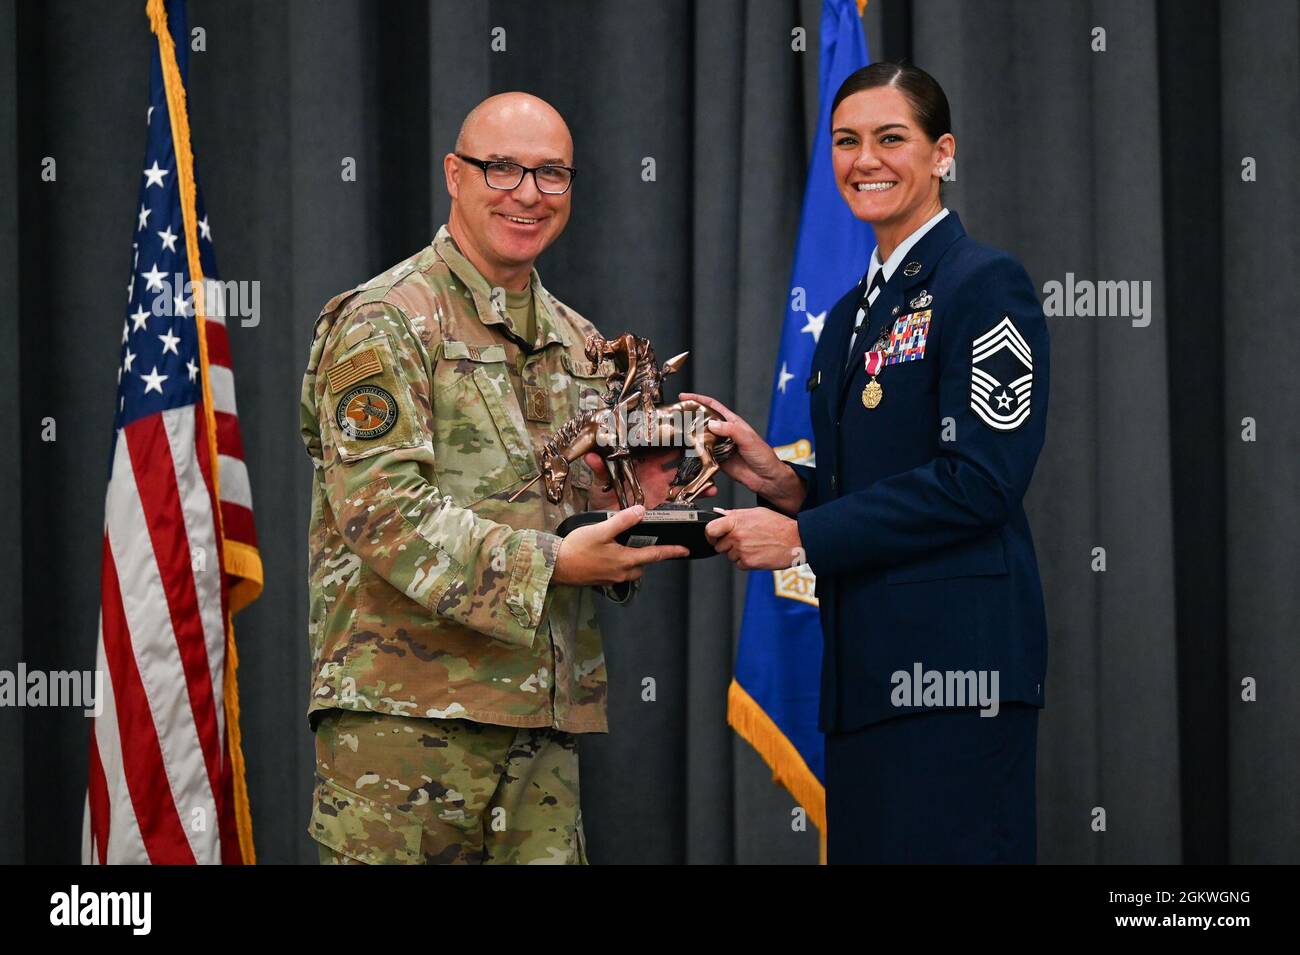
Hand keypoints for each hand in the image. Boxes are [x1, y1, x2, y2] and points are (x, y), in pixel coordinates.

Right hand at [553, 505, 689, 585]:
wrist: (554, 566)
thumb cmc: (577, 548)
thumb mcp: (600, 530)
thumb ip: (622, 521)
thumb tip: (642, 511)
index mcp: (625, 560)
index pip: (655, 555)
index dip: (672, 552)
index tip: (685, 550)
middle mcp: (621, 573)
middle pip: (643, 566)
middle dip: (648, 556)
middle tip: (646, 542)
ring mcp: (610, 579)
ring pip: (630, 571)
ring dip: (633, 561)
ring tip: (625, 546)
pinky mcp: (600, 581)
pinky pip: (617, 573)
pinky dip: (619, 565)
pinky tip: (608, 555)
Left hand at [583, 448, 717, 510]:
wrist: (606, 522)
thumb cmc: (602, 497)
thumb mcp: (599, 482)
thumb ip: (599, 469)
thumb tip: (591, 456)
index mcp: (640, 462)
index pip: (657, 445)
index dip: (669, 436)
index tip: (682, 428)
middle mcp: (654, 472)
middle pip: (677, 458)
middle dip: (692, 452)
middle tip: (706, 446)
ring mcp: (662, 486)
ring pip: (685, 476)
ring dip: (699, 474)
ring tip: (712, 474)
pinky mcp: (666, 501)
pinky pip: (684, 496)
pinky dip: (699, 493)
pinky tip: (708, 491)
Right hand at [678, 392, 805, 513]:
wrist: (767, 478)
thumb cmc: (763, 456)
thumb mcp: (748, 439)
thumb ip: (731, 430)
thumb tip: (712, 423)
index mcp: (732, 423)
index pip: (712, 406)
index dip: (698, 400)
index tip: (684, 397)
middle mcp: (724, 433)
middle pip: (703, 421)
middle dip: (689, 417)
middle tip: (675, 417)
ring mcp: (719, 446)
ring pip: (701, 438)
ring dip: (690, 436)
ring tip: (677, 434)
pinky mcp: (717, 460)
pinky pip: (703, 455)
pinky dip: (694, 453)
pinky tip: (686, 452)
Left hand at [704, 506, 804, 570]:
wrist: (796, 540)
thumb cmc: (779, 525)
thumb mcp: (756, 512)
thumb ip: (736, 515)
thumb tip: (721, 516)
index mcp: (736, 521)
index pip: (710, 529)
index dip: (710, 535)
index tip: (713, 537)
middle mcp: (737, 535)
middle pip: (719, 546)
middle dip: (727, 544)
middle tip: (743, 540)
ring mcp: (742, 550)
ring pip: (729, 556)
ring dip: (738, 553)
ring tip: (754, 545)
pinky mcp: (748, 562)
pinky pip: (739, 564)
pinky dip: (746, 561)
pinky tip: (757, 553)